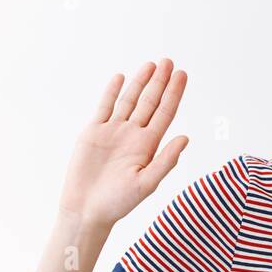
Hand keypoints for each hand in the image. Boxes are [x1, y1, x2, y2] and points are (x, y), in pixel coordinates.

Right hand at [59, 59, 189, 226]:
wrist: (86, 210)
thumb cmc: (118, 203)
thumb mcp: (146, 184)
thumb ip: (166, 160)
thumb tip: (185, 138)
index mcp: (148, 146)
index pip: (165, 113)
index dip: (174, 94)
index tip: (183, 75)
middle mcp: (133, 135)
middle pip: (150, 102)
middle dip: (160, 82)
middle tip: (169, 61)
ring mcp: (114, 132)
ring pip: (129, 101)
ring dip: (140, 82)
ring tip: (151, 65)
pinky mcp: (94, 132)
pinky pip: (104, 107)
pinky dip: (112, 92)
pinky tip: (121, 78)